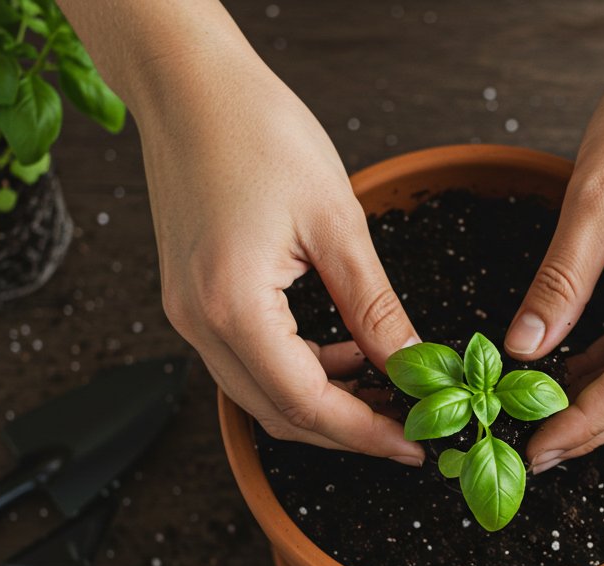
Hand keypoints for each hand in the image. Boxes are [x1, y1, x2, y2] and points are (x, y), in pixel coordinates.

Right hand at [132, 47, 423, 463]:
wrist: (189, 85)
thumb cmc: (256, 131)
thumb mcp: (337, 223)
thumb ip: (375, 306)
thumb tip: (413, 364)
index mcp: (232, 306)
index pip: (306, 404)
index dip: (366, 433)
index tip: (417, 442)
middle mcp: (198, 322)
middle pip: (277, 414)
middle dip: (347, 430)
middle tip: (409, 427)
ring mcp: (186, 313)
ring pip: (259, 394)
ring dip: (322, 402)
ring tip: (386, 386)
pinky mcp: (190, 298)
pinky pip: (245, 360)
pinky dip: (296, 370)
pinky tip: (343, 349)